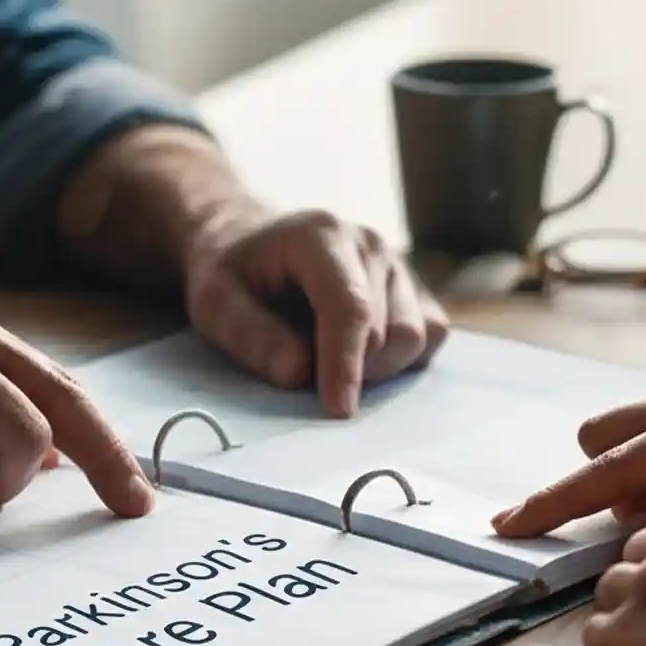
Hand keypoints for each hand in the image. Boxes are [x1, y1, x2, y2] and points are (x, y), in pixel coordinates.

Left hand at [59, 124, 448, 417]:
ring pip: (415, 337)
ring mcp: (398, 264)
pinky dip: (402, 359)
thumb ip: (252, 336)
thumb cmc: (234, 274)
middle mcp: (369, 245)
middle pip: (387, 331)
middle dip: (353, 370)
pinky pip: (431, 335)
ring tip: (327, 360)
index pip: (348, 307)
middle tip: (306, 375)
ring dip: (378, 367)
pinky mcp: (413, 288)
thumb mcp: (214, 302)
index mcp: (321, 236)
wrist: (251, 243)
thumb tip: (301, 374)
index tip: (337, 409)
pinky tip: (361, 356)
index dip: (345, 362)